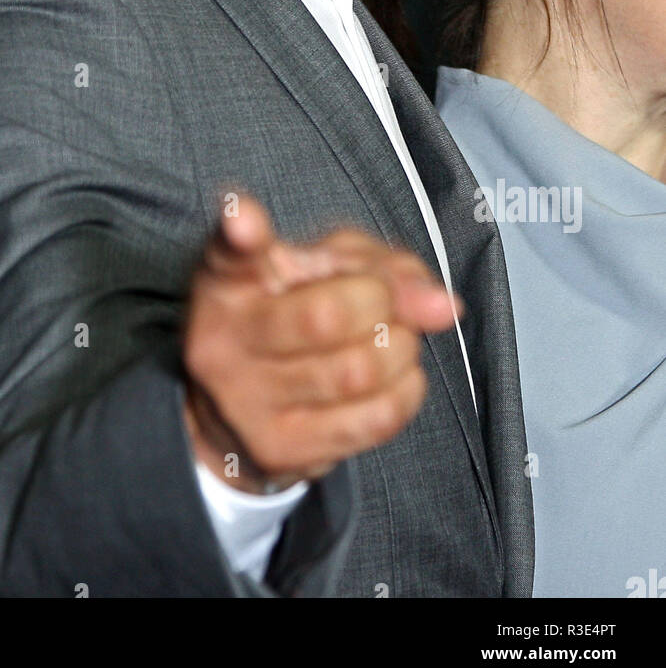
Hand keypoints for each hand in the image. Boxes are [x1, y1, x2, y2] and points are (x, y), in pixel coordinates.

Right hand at [182, 193, 459, 491]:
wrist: (241, 411)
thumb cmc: (294, 314)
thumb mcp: (330, 268)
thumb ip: (386, 269)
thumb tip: (443, 306)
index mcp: (228, 277)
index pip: (230, 250)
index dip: (239, 231)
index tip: (244, 219)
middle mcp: (223, 336)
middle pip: (327, 316)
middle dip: (383, 303)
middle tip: (384, 302)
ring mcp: (246, 399)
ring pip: (358, 372)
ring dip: (401, 349)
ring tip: (393, 339)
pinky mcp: (279, 448)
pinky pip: (373, 420)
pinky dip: (406, 392)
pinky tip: (396, 377)